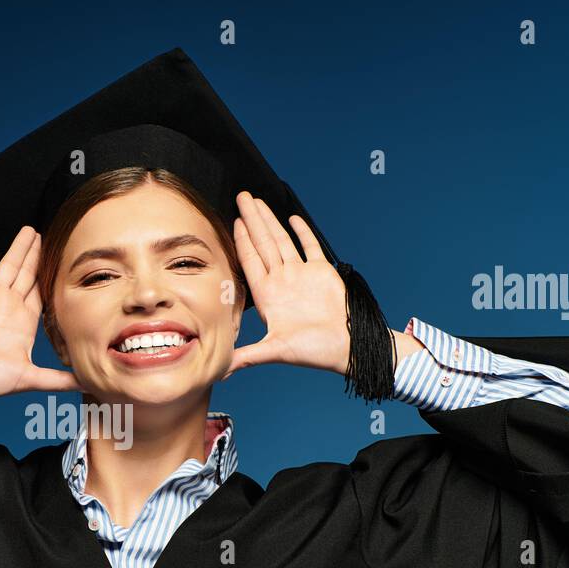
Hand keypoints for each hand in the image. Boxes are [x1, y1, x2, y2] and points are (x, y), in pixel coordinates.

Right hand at [0, 227, 80, 411]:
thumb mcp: (28, 379)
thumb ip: (57, 379)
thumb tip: (88, 386)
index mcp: (24, 323)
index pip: (42, 293)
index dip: (51, 277)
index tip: (63, 261)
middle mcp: (8, 307)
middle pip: (28, 274)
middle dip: (37, 255)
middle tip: (46, 236)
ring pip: (8, 265)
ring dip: (18, 248)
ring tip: (28, 230)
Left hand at [224, 191, 351, 378]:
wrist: (347, 346)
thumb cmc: (313, 351)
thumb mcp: (275, 351)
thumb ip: (246, 357)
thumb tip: (220, 370)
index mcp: (268, 295)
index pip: (251, 261)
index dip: (242, 241)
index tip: (233, 222)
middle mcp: (282, 281)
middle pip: (263, 244)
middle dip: (252, 220)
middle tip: (241, 197)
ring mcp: (301, 275)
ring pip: (282, 241)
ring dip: (271, 221)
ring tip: (258, 201)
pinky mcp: (322, 272)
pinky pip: (310, 247)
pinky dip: (302, 233)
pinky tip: (293, 218)